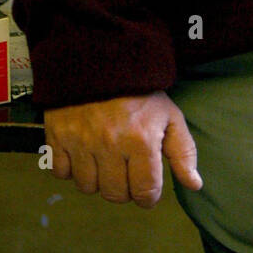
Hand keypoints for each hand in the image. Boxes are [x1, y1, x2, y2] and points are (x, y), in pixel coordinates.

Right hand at [43, 92, 202, 207]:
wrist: (101, 57)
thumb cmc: (141, 90)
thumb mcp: (169, 115)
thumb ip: (183, 151)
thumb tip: (194, 184)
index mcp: (141, 141)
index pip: (145, 192)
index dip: (149, 195)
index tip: (147, 187)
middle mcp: (110, 145)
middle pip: (116, 195)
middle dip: (124, 188)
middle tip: (126, 170)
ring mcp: (81, 141)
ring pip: (88, 187)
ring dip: (97, 179)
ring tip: (104, 159)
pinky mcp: (57, 136)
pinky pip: (61, 173)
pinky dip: (70, 168)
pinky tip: (83, 152)